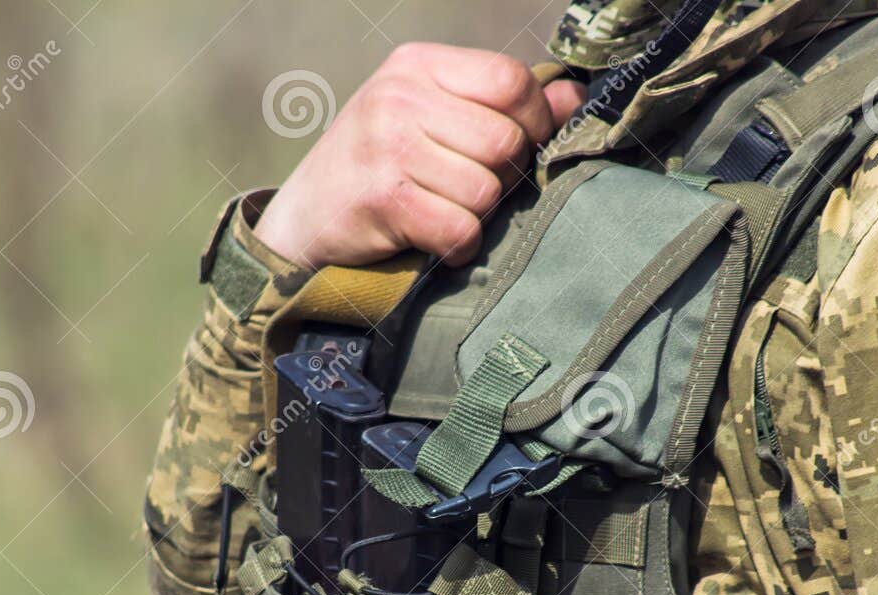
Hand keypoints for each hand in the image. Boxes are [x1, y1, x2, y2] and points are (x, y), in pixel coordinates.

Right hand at [253, 44, 586, 269]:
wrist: (305, 218)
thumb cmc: (378, 165)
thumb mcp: (431, 116)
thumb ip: (499, 104)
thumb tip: (572, 97)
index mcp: (417, 64)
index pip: (511, 81)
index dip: (534, 121)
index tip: (521, 146)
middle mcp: (399, 96)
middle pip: (505, 142)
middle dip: (502, 178)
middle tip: (471, 188)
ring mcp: (388, 146)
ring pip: (486, 191)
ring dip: (476, 216)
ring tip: (443, 211)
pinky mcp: (383, 199)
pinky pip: (460, 229)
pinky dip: (457, 246)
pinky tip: (435, 239)